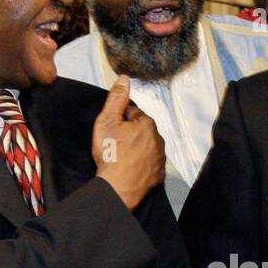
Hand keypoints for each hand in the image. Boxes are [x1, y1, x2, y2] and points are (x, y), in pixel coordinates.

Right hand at [92, 75, 164, 208]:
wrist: (118, 188)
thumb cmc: (111, 154)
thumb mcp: (107, 121)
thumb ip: (116, 98)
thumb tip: (124, 78)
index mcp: (148, 124)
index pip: (132, 113)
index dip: (118, 120)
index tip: (111, 131)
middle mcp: (158, 140)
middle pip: (140, 130)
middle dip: (129, 134)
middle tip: (113, 145)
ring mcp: (160, 159)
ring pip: (146, 147)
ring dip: (135, 149)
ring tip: (120, 158)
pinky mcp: (158, 175)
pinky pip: (149, 164)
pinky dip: (140, 165)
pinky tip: (128, 169)